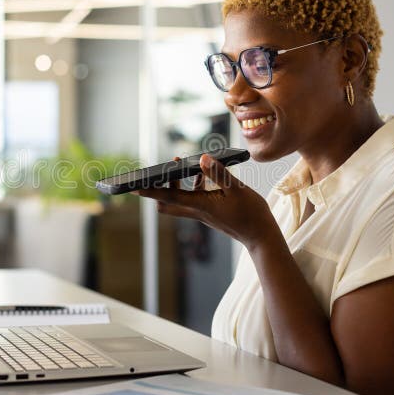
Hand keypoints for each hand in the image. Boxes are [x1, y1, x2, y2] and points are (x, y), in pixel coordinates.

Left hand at [137, 154, 280, 248]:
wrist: (260, 236)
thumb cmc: (251, 214)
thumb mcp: (237, 189)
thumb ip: (218, 173)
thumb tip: (202, 158)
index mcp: (200, 205)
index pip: (167, 196)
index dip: (148, 190)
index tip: (132, 185)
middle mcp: (196, 211)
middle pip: (166, 202)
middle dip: (156, 188)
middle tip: (156, 171)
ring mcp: (202, 213)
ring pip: (178, 200)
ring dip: (174, 184)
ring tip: (178, 164)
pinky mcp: (209, 212)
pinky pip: (192, 198)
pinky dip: (192, 186)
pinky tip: (202, 174)